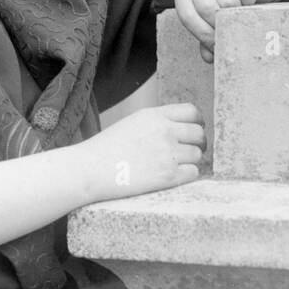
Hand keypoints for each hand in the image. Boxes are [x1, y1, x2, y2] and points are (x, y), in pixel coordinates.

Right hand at [81, 104, 205, 200]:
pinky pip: (193, 172)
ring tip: (176, 166)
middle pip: (199, 133)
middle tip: (190, 151)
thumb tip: (180, 128)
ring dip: (190, 160)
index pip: (192, 112)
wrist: (89, 169)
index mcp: (155, 115)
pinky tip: (173, 176)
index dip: (197, 122)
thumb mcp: (133, 123)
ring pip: (197, 154)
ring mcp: (168, 153)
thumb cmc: (107, 149)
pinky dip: (186, 175)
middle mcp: (164, 131)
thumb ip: (157, 122)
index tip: (195, 131)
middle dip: (198, 143)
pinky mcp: (168, 176)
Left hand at [173, 0, 288, 62]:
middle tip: (231, 35)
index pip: (187, 17)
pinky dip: (249, 3)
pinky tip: (248, 3)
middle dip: (221, 27)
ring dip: (237, 14)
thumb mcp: (209, 16)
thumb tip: (209, 57)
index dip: (203, 35)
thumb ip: (206, 35)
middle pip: (206, 9)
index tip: (217, 46)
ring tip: (240, 17)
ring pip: (227, 1)